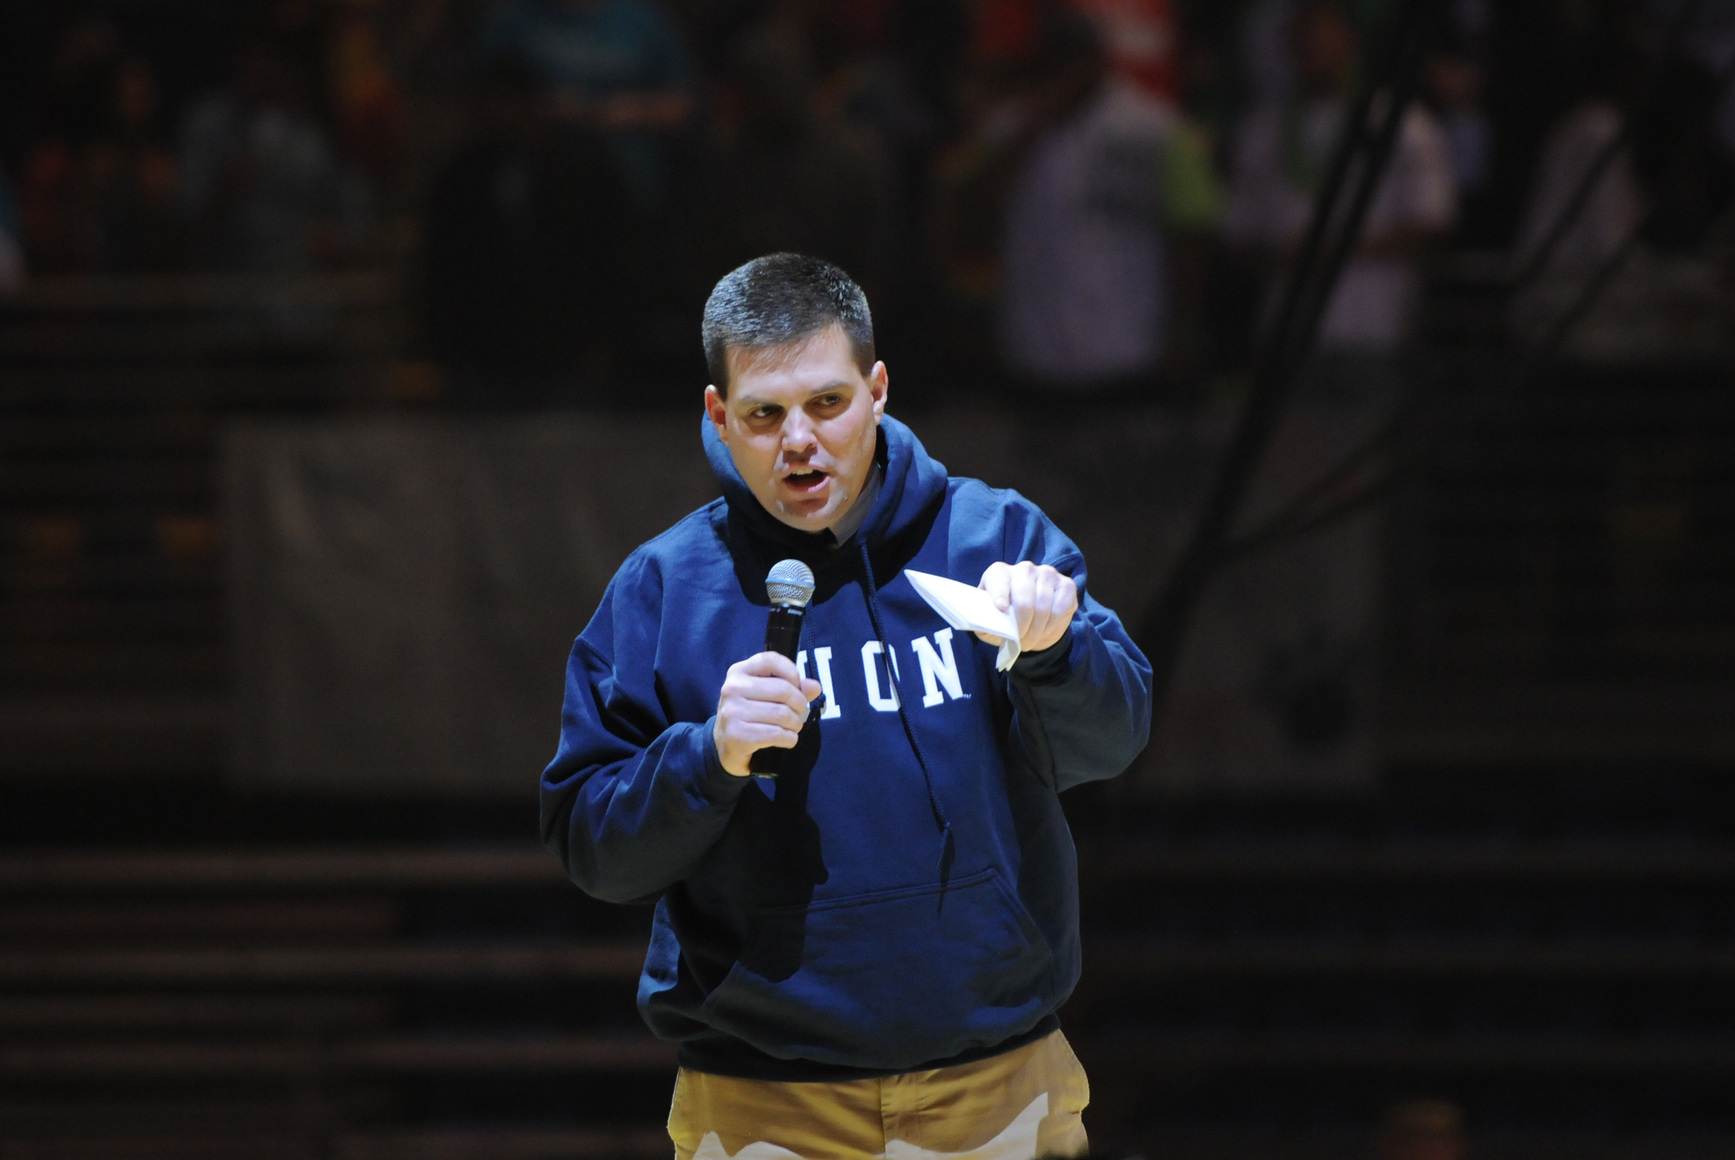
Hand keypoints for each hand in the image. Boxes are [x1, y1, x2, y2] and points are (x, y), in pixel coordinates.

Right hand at [713, 652, 822, 776]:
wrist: (725, 747)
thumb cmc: (749, 716)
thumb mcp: (766, 696)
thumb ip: (792, 688)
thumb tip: (815, 687)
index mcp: (739, 672)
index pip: (771, 660)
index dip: (792, 673)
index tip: (798, 687)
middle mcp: (732, 688)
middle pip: (782, 689)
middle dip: (800, 704)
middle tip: (799, 714)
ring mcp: (732, 712)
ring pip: (782, 714)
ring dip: (795, 724)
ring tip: (792, 728)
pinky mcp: (737, 735)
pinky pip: (776, 734)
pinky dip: (789, 738)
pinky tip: (786, 739)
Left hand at [977, 561, 1077, 654]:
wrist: (1030, 623)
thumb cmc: (1006, 619)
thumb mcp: (990, 623)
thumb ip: (986, 623)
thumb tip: (988, 626)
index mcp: (999, 573)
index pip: (999, 579)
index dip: (1000, 593)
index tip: (1001, 608)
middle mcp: (1024, 569)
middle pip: (1023, 596)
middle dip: (1021, 624)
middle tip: (1019, 641)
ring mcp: (1047, 574)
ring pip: (1043, 605)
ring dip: (1036, 630)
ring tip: (1029, 641)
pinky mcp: (1066, 585)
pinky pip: (1060, 607)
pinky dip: (1052, 625)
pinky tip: (1044, 632)